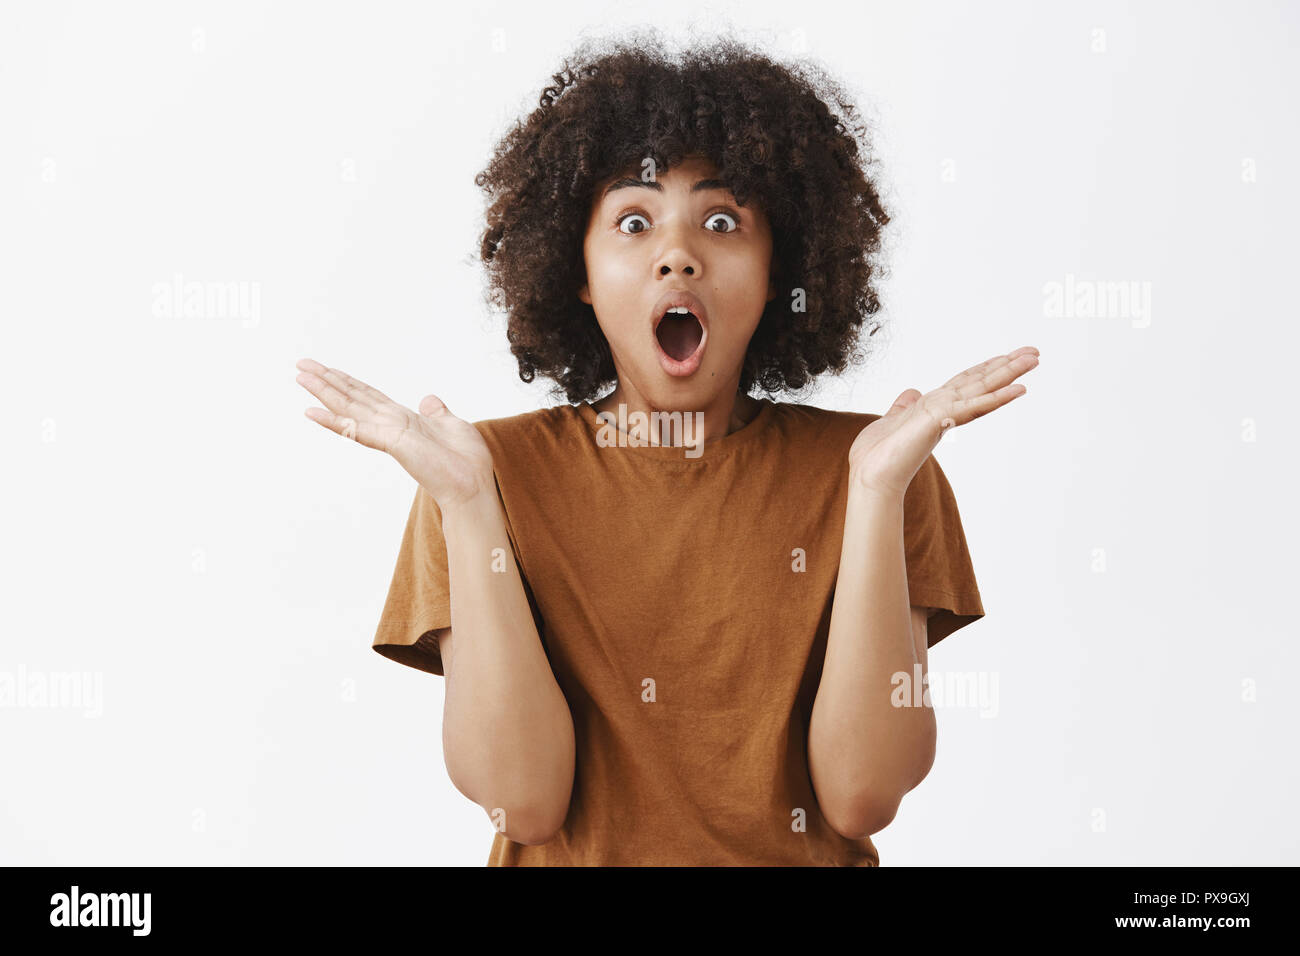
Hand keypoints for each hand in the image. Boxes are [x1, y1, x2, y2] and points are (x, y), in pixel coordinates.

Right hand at [294, 358, 495, 509]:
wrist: (473, 486)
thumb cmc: (466, 461)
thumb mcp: (452, 425)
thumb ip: (436, 412)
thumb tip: (428, 400)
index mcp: (404, 419)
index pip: (369, 395)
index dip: (347, 381)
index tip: (328, 368)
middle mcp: (391, 424)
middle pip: (352, 397)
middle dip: (327, 380)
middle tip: (301, 364)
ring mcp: (388, 434)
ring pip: (348, 409)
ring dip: (323, 393)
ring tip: (300, 377)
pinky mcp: (392, 443)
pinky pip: (357, 430)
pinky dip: (334, 422)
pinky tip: (312, 412)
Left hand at [848, 346, 1039, 498]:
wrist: (871, 476)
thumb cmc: (878, 455)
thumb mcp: (892, 420)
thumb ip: (904, 406)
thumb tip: (911, 393)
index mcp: (934, 408)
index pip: (966, 383)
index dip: (986, 368)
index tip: (1005, 356)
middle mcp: (944, 410)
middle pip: (981, 383)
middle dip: (1007, 367)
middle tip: (1034, 352)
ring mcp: (945, 416)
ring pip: (984, 390)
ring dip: (1009, 374)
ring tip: (1033, 359)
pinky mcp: (941, 422)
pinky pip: (975, 406)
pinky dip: (997, 398)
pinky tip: (1019, 389)